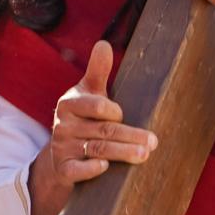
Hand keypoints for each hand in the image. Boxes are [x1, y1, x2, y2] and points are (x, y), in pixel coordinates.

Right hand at [30, 42, 157, 214]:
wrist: (61, 153)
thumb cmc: (83, 118)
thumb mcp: (88, 94)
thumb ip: (97, 71)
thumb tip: (103, 44)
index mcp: (70, 103)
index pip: (97, 106)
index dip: (114, 111)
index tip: (125, 115)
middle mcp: (63, 125)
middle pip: (103, 130)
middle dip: (130, 136)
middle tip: (153, 142)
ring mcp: (62, 148)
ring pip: (96, 150)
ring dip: (122, 153)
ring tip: (144, 155)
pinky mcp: (63, 168)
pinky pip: (75, 170)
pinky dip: (89, 168)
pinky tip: (105, 166)